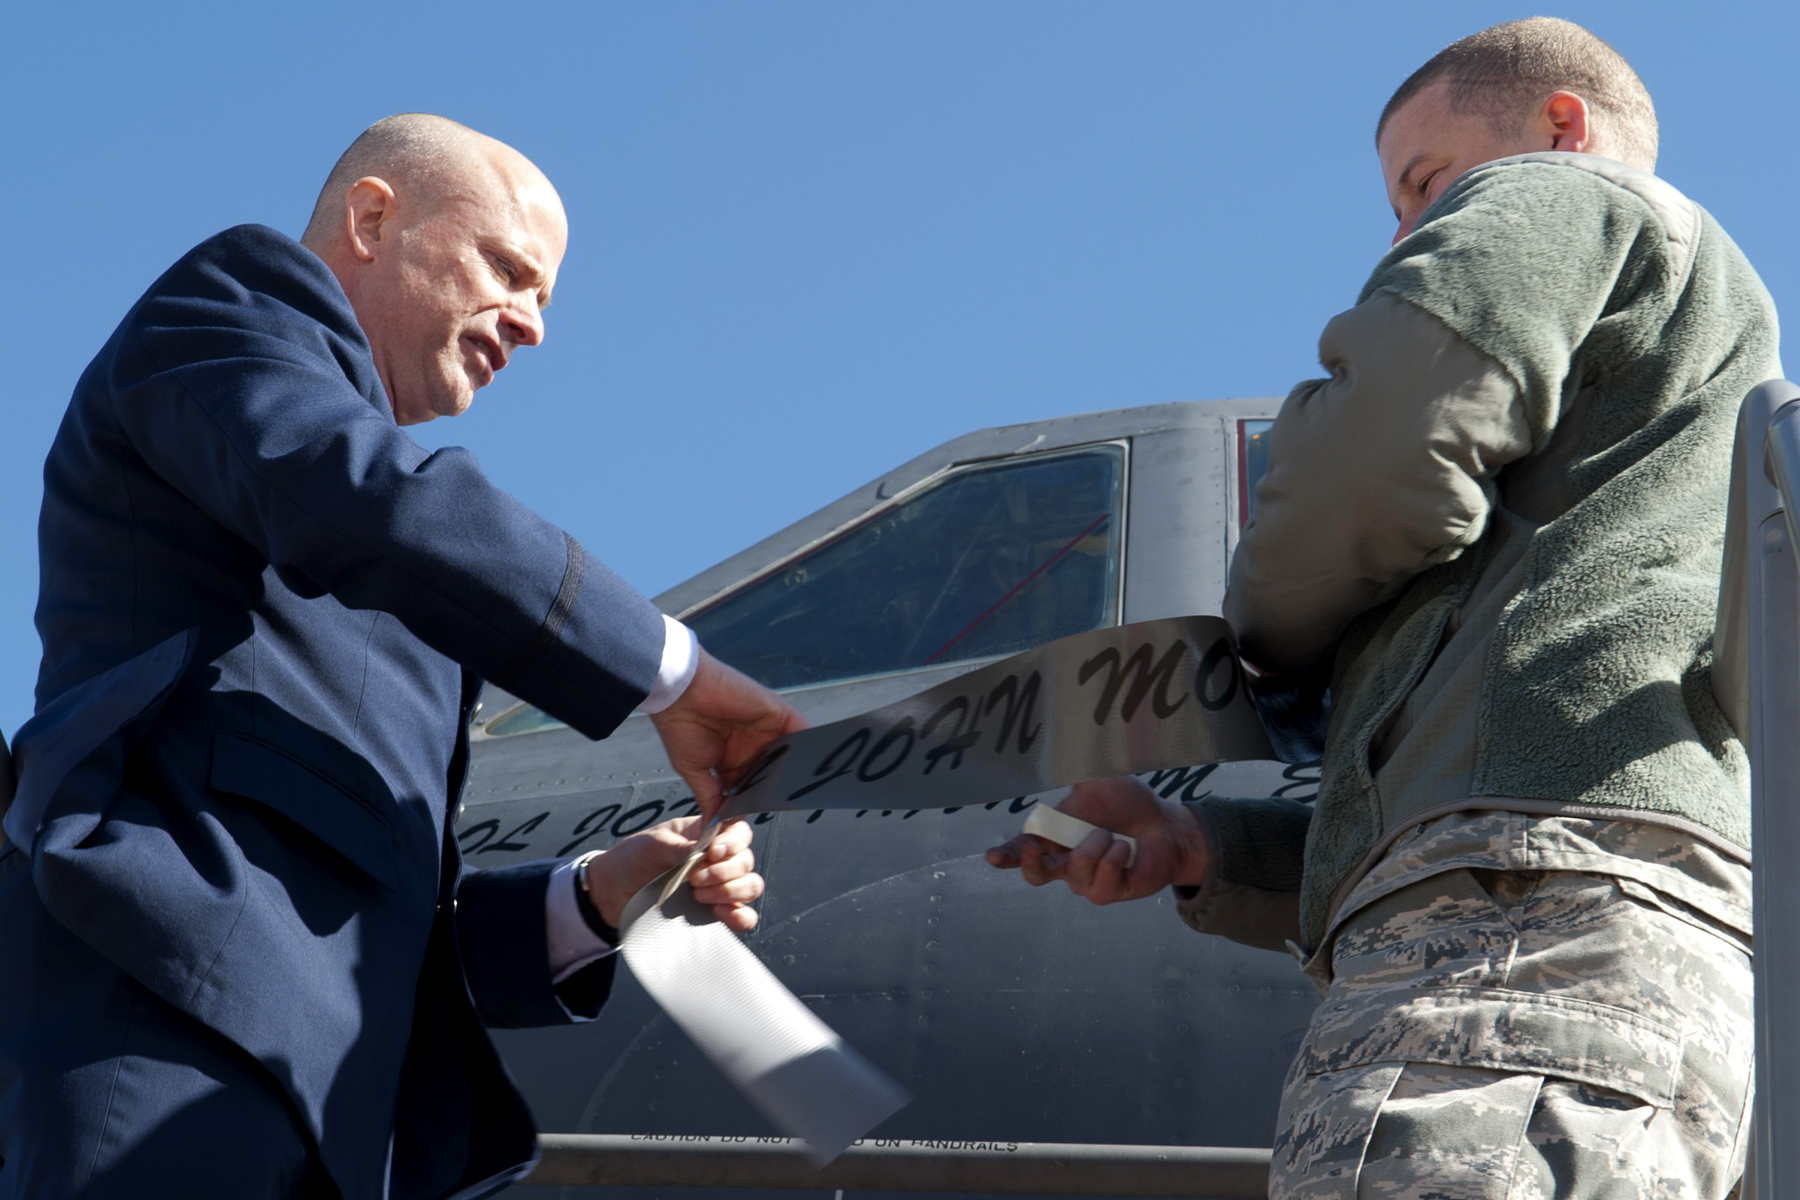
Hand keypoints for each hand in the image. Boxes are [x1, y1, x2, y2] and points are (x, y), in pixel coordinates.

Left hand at [583, 814, 764, 931]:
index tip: (712, 852)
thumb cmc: (632, 859)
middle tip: (694, 878)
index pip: (738, 831)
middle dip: (724, 871)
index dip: (733, 842)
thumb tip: (704, 852)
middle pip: (746, 860)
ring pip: (750, 885)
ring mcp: (719, 886)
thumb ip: (681, 847)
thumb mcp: (652, 844)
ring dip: (730, 891)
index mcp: (706, 833)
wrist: (613, 892)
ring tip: (698, 894)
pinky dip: (741, 916)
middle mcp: (718, 859)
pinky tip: (722, 914)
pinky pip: (744, 915)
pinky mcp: (715, 911)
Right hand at [650, 649, 806, 815]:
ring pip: (790, 754)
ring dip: (797, 770)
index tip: (762, 816)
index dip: (756, 802)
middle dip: (779, 789)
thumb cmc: (679, 726)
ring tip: (806, 789)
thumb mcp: (694, 771)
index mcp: (731, 761)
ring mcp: (765, 730)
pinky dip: (808, 748)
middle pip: (774, 772)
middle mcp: (751, 746)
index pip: (752, 788)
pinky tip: (813, 764)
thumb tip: (716, 826)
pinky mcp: (777, 714)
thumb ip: (711, 798)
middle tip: (788, 805)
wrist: (679, 692)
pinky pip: (801, 733)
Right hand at [985, 775, 1210, 904]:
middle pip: (1035, 874)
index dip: (1005, 856)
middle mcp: (1066, 863)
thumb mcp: (1098, 781)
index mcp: (1054, 837)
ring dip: (1094, 846)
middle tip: (1038, 847)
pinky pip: (1101, 882)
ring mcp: (1086, 881)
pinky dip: (1113, 858)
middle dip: (1032, 863)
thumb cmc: (1128, 805)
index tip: (993, 856)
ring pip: (1075, 870)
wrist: (1165, 826)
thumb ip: (1076, 770)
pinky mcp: (1109, 892)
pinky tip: (1124, 848)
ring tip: (1111, 834)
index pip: (1021, 850)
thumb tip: (1059, 748)